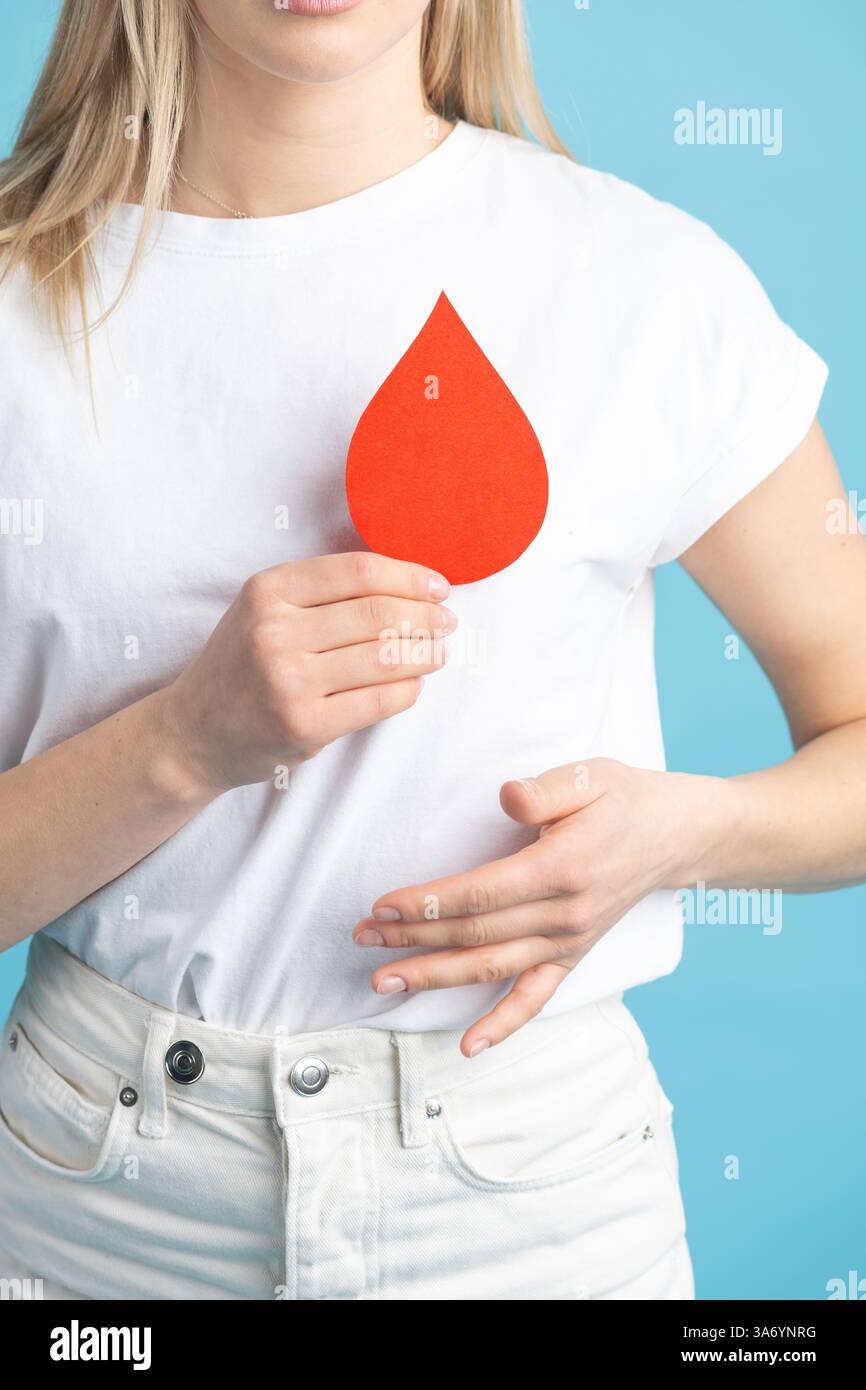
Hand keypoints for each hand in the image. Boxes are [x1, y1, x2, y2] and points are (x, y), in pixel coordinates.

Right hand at [158, 552, 455, 791]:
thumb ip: (322, 590)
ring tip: (438, 651)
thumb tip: (409, 581)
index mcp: (268, 591)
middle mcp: (274, 633)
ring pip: (385, 658)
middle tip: (446, 622)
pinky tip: (412, 684)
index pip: (359, 572)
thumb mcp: (265, 608)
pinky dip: (407, 690)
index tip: (438, 587)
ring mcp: (288, 683)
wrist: (195, 731)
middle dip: (426, 616)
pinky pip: (379, 702)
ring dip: (426, 653)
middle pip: (378, 614)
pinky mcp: (304, 727)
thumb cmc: (242, 663)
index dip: (410, 577)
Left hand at [353, 758, 719, 1055]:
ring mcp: (570, 941)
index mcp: (563, 867)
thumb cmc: (624, 798)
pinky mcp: (573, 956)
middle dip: (413, 938)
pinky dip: (503, 1025)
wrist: (677, 835)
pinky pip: (537, 998)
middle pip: (476, 934)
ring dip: (435, 977)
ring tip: (384, 982)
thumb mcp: (590, 775)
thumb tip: (507, 798)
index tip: (382, 905)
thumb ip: (546, 790)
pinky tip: (468, 1046)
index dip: (428, 903)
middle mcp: (565, 914)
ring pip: (492, 968)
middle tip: (361, 938)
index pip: (481, 894)